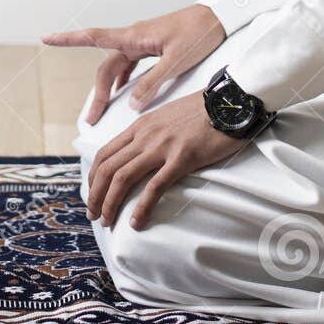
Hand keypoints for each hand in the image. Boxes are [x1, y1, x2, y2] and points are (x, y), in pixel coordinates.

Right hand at [42, 3, 226, 124]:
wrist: (221, 17)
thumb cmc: (200, 33)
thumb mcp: (177, 61)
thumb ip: (153, 82)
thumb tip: (131, 104)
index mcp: (135, 36)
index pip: (94, 37)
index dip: (69, 39)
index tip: (46, 38)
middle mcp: (135, 37)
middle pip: (106, 66)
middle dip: (97, 93)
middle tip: (91, 119)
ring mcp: (144, 42)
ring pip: (118, 66)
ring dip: (109, 88)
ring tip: (102, 111)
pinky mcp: (154, 46)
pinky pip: (132, 64)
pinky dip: (125, 80)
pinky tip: (126, 94)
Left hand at [85, 92, 241, 229]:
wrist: (230, 101)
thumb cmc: (202, 111)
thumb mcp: (167, 116)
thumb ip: (151, 133)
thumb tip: (141, 153)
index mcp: (140, 125)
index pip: (105, 153)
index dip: (93, 176)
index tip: (93, 193)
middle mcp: (145, 135)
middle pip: (108, 168)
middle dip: (95, 195)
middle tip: (94, 215)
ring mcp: (162, 146)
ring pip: (123, 178)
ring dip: (110, 203)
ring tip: (107, 221)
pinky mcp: (182, 158)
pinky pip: (154, 187)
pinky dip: (142, 207)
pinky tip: (136, 222)